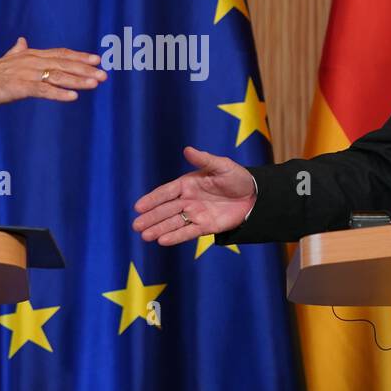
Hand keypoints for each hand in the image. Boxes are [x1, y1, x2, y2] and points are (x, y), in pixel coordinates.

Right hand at [0, 37, 105, 109]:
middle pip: (64, 63)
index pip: (60, 53)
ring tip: (95, 83)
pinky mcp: (20, 87)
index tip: (96, 59)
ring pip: (58, 76)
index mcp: (30, 54)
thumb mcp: (6, 59)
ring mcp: (27, 74)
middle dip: (85, 69)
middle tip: (104, 74)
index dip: (79, 56)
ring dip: (78, 80)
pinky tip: (73, 97)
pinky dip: (60, 93)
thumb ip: (17, 50)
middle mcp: (32, 61)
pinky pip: (44, 90)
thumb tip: (21, 40)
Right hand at [132, 146, 256, 245]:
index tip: (138, 207)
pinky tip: (163, 241)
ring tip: (144, 236)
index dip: (152, 199)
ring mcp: (196, 214)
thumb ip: (204, 159)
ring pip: (173, 223)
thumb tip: (187, 149)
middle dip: (151, 218)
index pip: (166, 192)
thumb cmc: (237, 177)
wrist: (255, 196)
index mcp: (188, 184)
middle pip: (166, 210)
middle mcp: (188, 200)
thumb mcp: (222, 166)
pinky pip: (188, 232)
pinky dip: (176, 236)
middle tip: (136, 225)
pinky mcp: (205, 227)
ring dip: (159, 229)